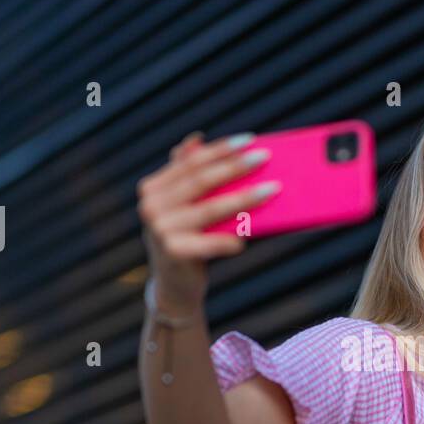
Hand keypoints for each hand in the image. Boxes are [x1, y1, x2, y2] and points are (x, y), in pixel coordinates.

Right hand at [136, 131, 279, 310]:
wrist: (174, 285)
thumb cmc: (186, 239)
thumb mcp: (183, 206)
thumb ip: (186, 175)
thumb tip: (197, 138)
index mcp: (153, 188)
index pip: (191, 161)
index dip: (220, 149)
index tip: (249, 139)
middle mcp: (151, 206)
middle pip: (201, 180)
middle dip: (236, 167)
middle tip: (265, 157)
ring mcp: (159, 230)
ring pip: (210, 209)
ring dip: (244, 198)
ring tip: (271, 190)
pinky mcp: (172, 253)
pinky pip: (208, 243)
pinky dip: (228, 241)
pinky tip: (244, 240)